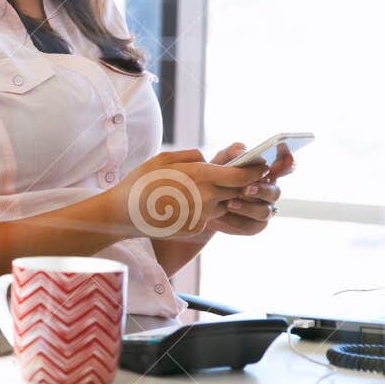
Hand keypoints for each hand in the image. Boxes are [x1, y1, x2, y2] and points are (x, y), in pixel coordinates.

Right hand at [114, 149, 264, 238]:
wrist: (123, 214)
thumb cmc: (141, 181)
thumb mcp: (164, 158)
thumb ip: (192, 156)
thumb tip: (208, 160)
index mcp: (201, 176)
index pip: (242, 176)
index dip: (255, 171)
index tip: (260, 167)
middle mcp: (206, 197)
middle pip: (237, 191)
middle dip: (237, 184)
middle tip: (231, 177)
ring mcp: (202, 215)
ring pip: (222, 204)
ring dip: (217, 197)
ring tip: (193, 191)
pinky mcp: (195, 228)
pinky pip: (207, 216)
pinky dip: (201, 210)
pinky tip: (181, 205)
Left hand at [205, 141, 293, 236]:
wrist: (199, 203)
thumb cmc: (216, 177)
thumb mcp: (221, 161)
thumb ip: (232, 153)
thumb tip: (242, 152)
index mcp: (265, 174)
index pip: (284, 166)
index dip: (288, 161)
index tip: (285, 156)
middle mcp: (268, 192)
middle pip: (275, 192)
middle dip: (261, 190)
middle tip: (246, 188)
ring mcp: (263, 209)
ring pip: (264, 211)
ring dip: (247, 207)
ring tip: (229, 203)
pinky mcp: (254, 226)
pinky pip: (250, 226)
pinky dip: (236, 220)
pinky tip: (222, 215)